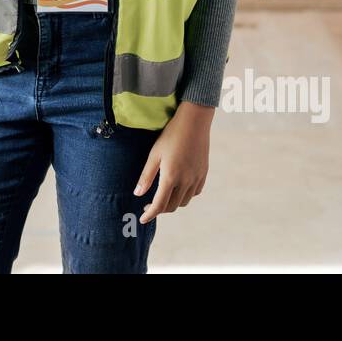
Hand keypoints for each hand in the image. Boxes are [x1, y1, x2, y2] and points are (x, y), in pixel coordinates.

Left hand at [135, 101, 214, 223]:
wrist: (194, 121)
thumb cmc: (171, 135)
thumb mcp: (154, 154)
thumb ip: (146, 176)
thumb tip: (137, 194)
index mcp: (171, 177)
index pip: (159, 204)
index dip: (150, 214)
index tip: (143, 219)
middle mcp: (186, 181)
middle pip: (172, 206)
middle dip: (160, 209)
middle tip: (148, 204)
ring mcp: (197, 178)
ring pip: (184, 201)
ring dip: (173, 203)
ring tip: (163, 196)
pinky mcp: (204, 173)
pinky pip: (194, 192)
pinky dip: (185, 195)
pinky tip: (178, 188)